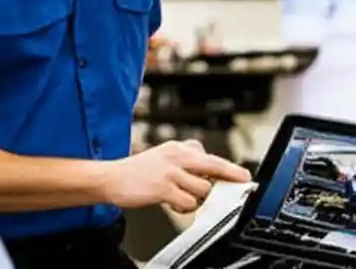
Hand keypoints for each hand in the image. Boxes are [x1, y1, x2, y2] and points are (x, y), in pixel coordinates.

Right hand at [101, 140, 251, 212]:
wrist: (112, 178)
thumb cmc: (138, 171)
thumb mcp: (164, 156)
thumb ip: (186, 159)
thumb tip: (208, 169)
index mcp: (178, 148)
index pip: (211, 156)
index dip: (230, 168)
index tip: (244, 175)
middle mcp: (176, 157)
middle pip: (213, 167)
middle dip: (228, 179)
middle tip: (239, 186)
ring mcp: (170, 172)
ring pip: (202, 188)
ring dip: (197, 198)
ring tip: (182, 197)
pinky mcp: (163, 188)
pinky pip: (187, 202)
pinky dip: (184, 207)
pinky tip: (174, 204)